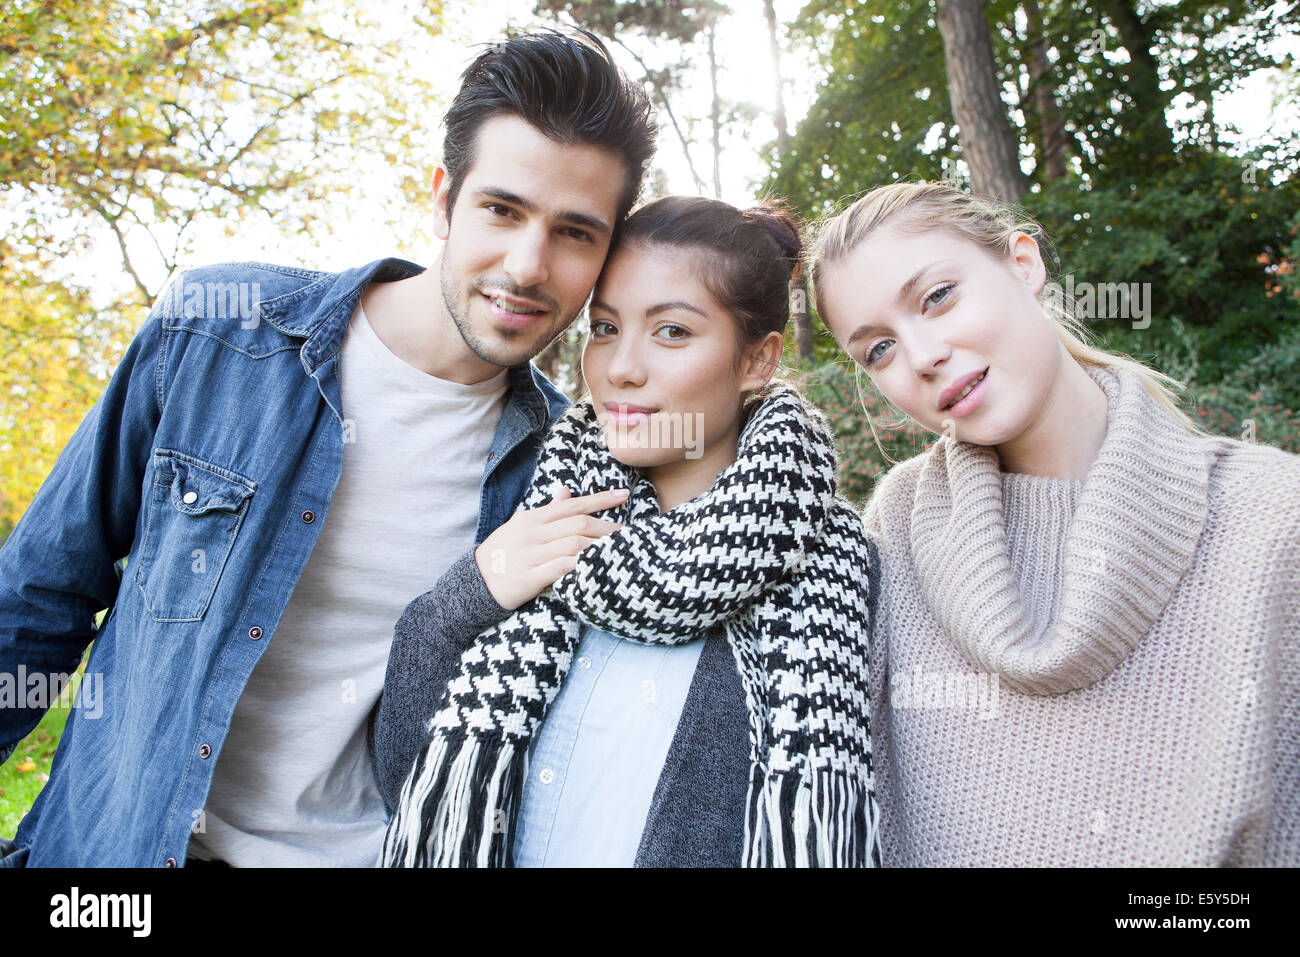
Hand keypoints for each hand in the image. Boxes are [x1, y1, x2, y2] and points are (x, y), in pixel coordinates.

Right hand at [475, 486, 628, 609]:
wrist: (473, 583)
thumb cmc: (502, 553)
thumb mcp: (520, 526)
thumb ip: (546, 510)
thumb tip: (567, 491)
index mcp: (531, 518)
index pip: (571, 504)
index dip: (600, 499)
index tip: (623, 494)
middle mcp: (531, 533)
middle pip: (578, 524)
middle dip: (607, 527)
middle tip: (628, 534)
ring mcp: (529, 555)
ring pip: (573, 544)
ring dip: (599, 546)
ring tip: (619, 551)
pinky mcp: (528, 578)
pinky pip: (561, 568)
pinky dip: (581, 566)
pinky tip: (596, 568)